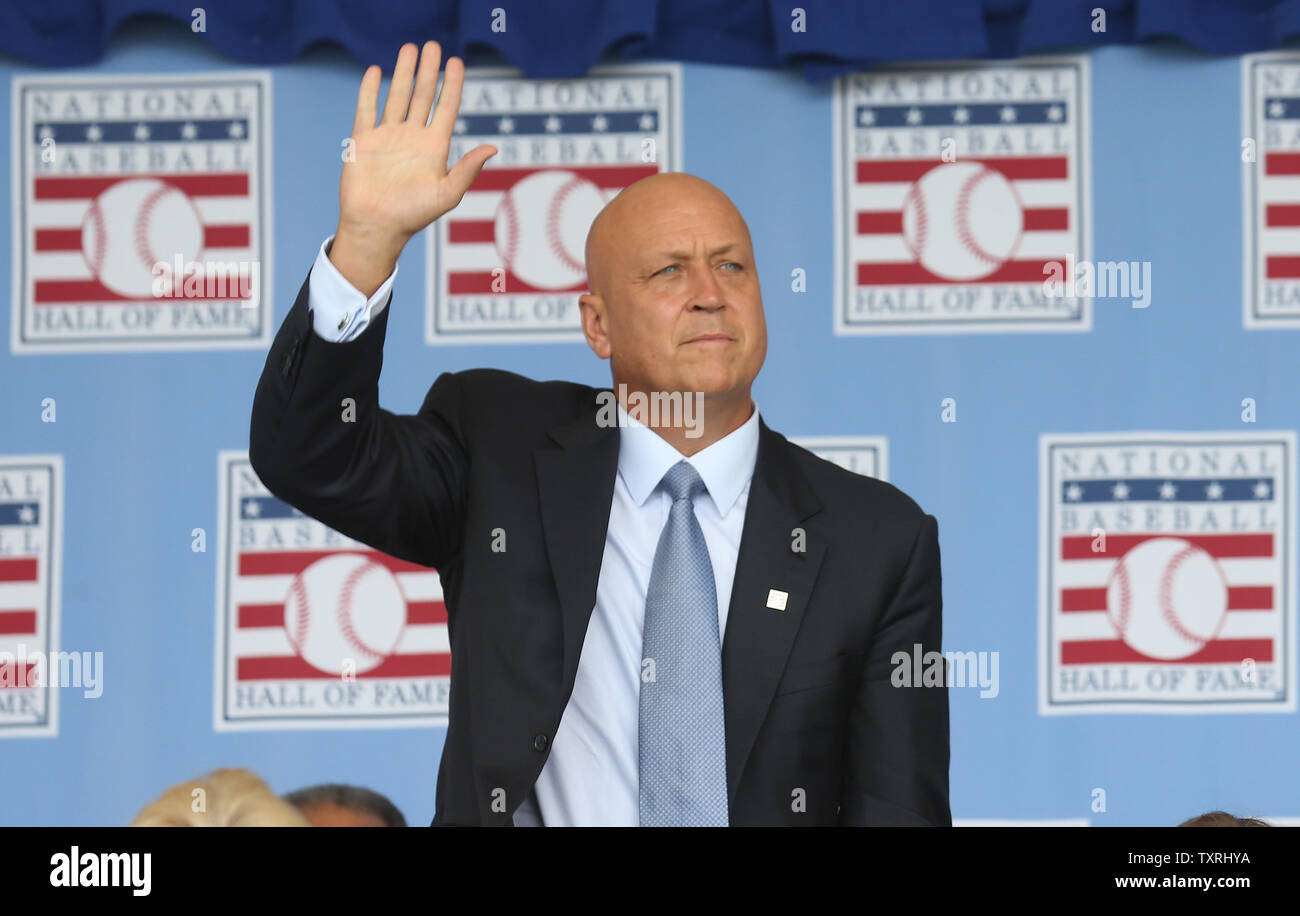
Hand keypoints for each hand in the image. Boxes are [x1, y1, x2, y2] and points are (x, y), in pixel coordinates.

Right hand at [331, 41, 496, 295]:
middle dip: (428, 71)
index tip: (457, 62)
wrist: (376, 227)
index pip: (447, 108)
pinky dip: (369, 90)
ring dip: (403, 73)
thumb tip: (494, 147)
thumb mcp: (447, 194)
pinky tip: (374, 71)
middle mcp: (413, 138)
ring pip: (397, 97)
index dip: (452, 85)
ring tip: (410, 48)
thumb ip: (468, 169)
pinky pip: (366, 109)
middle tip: (433, 46)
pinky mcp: (364, 141)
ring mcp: (388, 137)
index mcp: (434, 148)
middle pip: (423, 96)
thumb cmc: (413, 216)